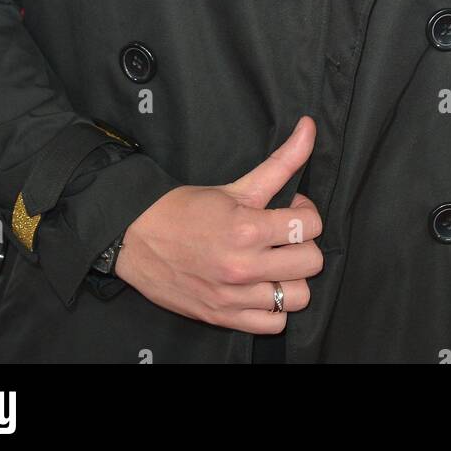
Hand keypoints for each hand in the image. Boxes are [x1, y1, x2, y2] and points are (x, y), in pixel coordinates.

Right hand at [114, 115, 322, 333]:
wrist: (138, 236)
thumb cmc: (188, 208)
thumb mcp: (238, 185)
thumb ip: (281, 161)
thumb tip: (310, 126)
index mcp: (248, 228)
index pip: (311, 226)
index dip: (306, 213)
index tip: (291, 209)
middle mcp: (243, 266)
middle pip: (312, 263)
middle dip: (304, 245)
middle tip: (284, 237)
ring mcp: (234, 296)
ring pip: (298, 297)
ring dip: (292, 278)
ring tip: (276, 264)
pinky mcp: (223, 318)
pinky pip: (274, 324)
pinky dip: (274, 309)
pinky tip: (262, 288)